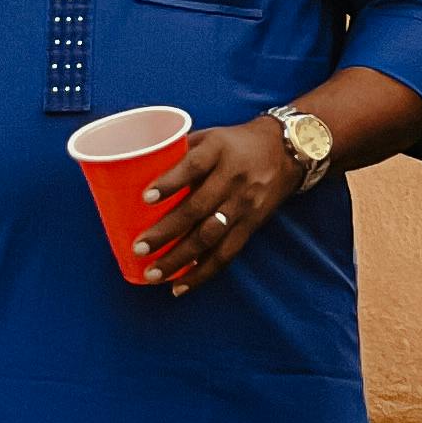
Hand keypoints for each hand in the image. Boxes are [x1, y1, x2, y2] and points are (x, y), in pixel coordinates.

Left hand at [135, 116, 298, 295]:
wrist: (287, 151)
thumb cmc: (235, 143)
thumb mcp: (210, 137)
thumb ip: (178, 152)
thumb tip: (134, 171)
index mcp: (219, 150)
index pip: (193, 166)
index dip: (170, 182)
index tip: (145, 198)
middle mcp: (233, 178)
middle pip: (198, 208)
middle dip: (166, 231)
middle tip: (139, 248)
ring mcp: (244, 204)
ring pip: (211, 236)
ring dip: (180, 259)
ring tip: (153, 273)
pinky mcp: (251, 225)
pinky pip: (227, 253)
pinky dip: (202, 272)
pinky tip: (180, 285)